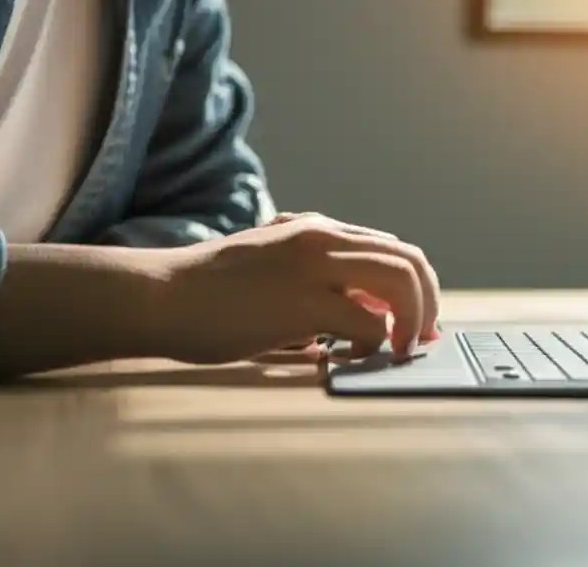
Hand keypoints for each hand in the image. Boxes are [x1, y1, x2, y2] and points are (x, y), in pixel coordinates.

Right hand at [154, 213, 439, 363]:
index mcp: (315, 230)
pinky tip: (356, 358)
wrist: (160, 295)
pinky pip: (368, 322)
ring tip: (401, 350)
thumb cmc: (206, 293)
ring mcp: (315, 265)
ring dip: (413, 320)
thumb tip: (357, 319)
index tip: (414, 321)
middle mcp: (322, 237)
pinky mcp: (304, 300)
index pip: (390, 248)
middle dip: (427, 302)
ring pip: (400, 281)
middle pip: (408, 260)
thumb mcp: (267, 267)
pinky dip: (376, 344)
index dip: (414, 286)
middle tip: (422, 338)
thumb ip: (312, 280)